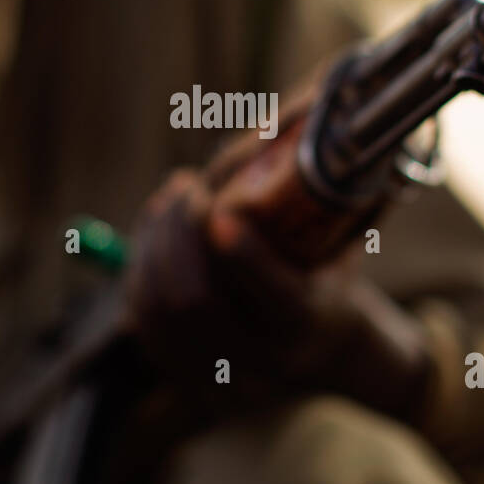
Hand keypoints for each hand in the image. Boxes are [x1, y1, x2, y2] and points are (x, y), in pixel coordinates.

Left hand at [126, 168, 427, 412]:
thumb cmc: (332, 276)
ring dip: (155, 245)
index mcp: (313, 329)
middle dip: (181, 235)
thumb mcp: (341, 239)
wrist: (328, 353)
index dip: (246, 256)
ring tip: (172, 200)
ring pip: (160, 311)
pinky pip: (142, 319)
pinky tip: (157, 231)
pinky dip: (142, 266)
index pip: (280, 301)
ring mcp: (219, 380)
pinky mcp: (182, 375)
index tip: (221, 210)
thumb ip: (315, 187)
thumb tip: (304, 102)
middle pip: (199, 303)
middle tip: (187, 187)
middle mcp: (266, 365)